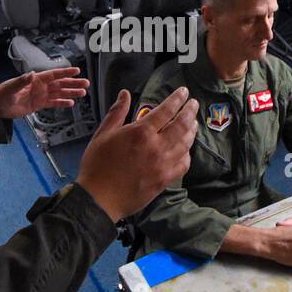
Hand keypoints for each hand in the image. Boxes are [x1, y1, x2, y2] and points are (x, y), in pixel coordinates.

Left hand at [0, 67, 89, 118]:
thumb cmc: (2, 94)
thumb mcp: (11, 87)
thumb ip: (22, 81)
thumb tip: (30, 75)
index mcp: (35, 80)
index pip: (54, 75)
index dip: (65, 73)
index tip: (76, 71)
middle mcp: (40, 86)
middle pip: (60, 84)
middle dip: (73, 83)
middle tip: (85, 83)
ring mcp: (40, 95)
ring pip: (59, 93)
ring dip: (71, 93)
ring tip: (82, 93)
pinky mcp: (38, 104)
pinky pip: (53, 103)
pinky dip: (62, 103)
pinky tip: (70, 103)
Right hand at [76, 87, 198, 222]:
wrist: (99, 198)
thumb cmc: (97, 165)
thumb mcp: (103, 134)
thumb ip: (117, 112)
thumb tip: (124, 94)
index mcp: (141, 132)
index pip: (166, 110)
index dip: (177, 99)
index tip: (184, 92)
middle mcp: (156, 147)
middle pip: (182, 125)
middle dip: (190, 111)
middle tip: (194, 104)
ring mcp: (163, 164)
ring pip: (186, 144)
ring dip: (191, 131)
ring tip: (193, 123)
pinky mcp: (164, 180)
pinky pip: (183, 164)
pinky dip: (187, 154)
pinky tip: (186, 149)